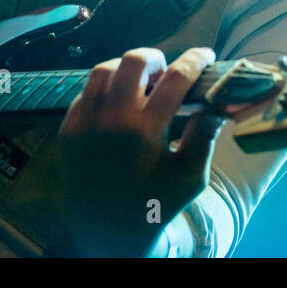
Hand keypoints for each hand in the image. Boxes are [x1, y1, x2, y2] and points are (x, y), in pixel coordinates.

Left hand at [57, 46, 227, 256]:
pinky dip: (104, 90)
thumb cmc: (156, 206)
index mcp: (145, 132)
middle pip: (132, 61)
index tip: (206, 54)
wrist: (107, 233)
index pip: (175, 78)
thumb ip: (204, 136)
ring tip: (140, 82)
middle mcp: (111, 122)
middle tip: (165, 70)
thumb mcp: (190, 177)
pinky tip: (117, 104)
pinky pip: (84, 93)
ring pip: (102, 70)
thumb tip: (219, 102)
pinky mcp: (67, 131)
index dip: (195, 60)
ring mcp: (84, 124)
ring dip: (125, 69)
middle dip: (155, 57)